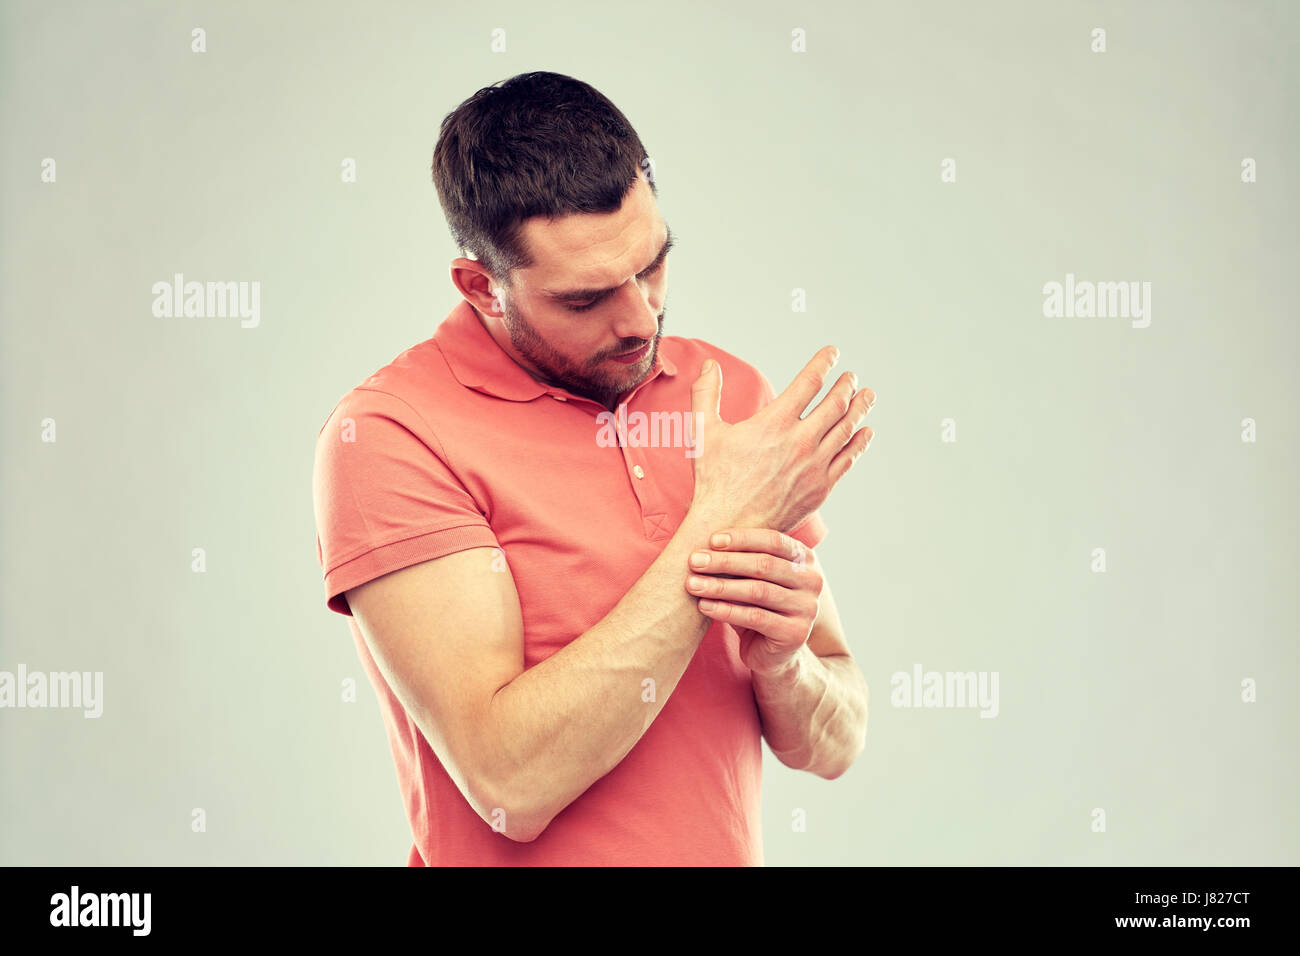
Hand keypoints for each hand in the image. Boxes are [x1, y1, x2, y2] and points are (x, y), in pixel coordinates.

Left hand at [684, 527, 823, 673]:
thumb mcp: (751, 579)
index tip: (711, 540)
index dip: (742, 538)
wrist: (773, 653)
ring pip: (758, 591)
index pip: (773, 540)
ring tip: (692, 584)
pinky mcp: (796, 633)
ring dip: (720, 586)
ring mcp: (808, 608)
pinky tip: (704, 606)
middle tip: (694, 561)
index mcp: (805, 559)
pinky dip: (726, 610)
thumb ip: (740, 559)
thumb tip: (703, 538)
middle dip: (725, 561)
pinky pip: (756, 617)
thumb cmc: (756, 606)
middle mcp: (812, 581)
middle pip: (764, 565)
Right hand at [688, 347, 873, 533]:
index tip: (833, 353)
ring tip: (867, 396)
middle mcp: (800, 442)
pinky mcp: (821, 488)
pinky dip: (860, 442)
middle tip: (852, 377)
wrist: (729, 528)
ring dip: (859, 408)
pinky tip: (865, 432)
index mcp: (773, 423)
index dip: (823, 363)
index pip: (809, 382)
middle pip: (835, 404)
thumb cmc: (714, 481)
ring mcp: (814, 466)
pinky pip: (848, 459)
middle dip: (847, 385)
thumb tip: (710, 364)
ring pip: (846, 429)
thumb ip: (706, 393)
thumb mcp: (703, 432)